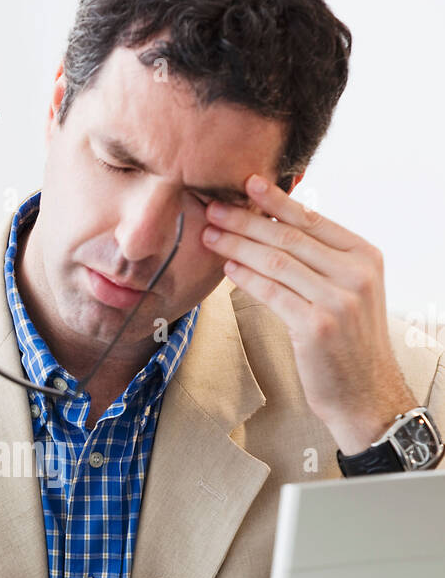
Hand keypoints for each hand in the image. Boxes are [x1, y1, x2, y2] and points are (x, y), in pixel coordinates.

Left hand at [201, 175, 414, 453]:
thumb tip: (277, 227)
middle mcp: (355, 274)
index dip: (276, 200)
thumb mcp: (349, 291)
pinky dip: (246, 277)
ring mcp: (338, 299)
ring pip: (277, 261)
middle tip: (214, 208)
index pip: (313, 220)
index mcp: (365, 257)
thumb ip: (323, 261)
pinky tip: (228, 268)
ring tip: (211, 236)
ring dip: (238, 245)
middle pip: (289, 237)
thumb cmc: (349, 343)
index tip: (247, 184)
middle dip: (246, 220)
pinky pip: (272, 292)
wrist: (365, 393)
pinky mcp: (317, 325)